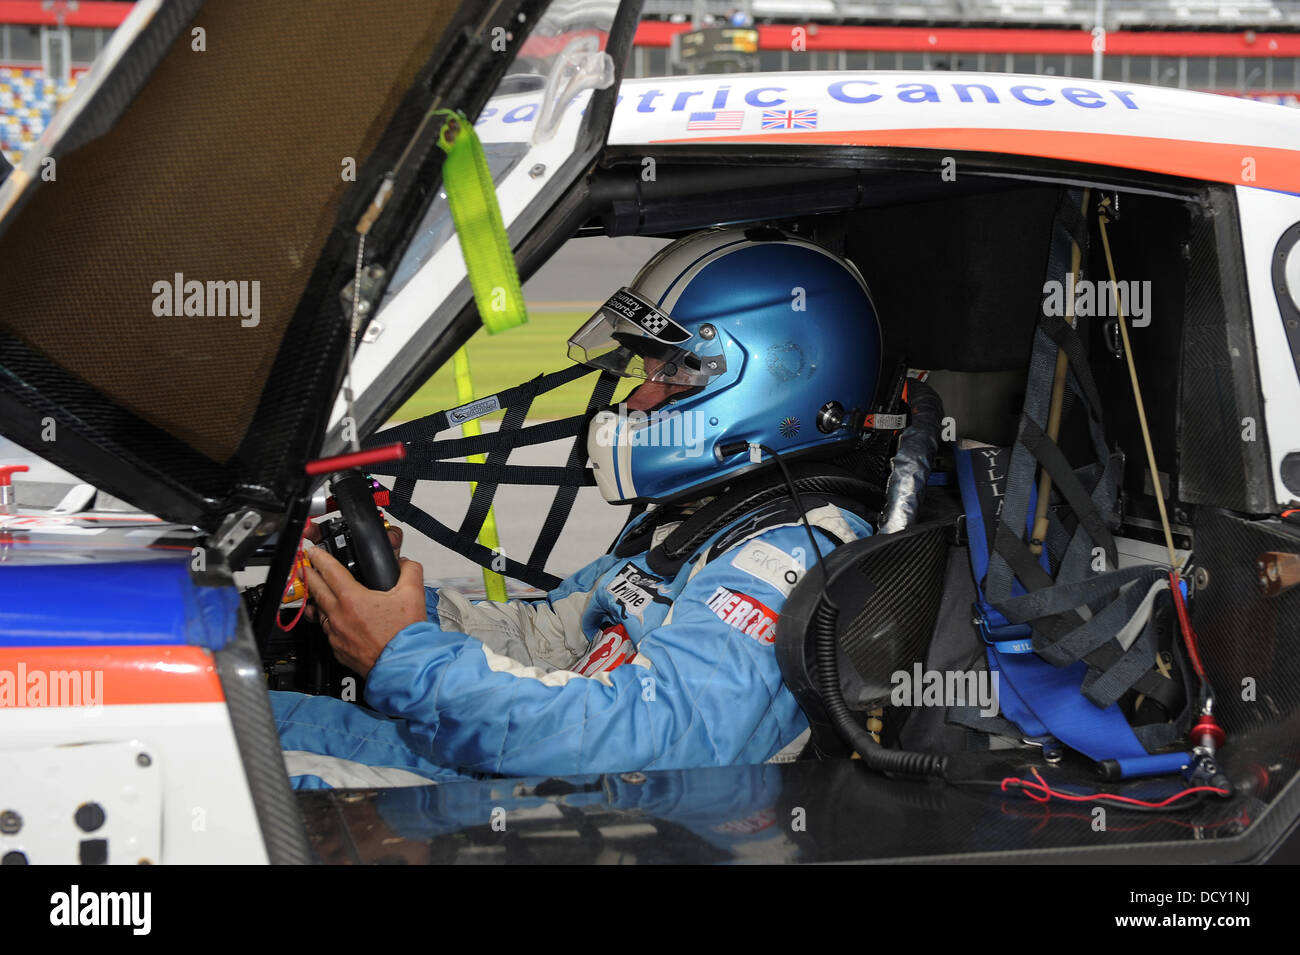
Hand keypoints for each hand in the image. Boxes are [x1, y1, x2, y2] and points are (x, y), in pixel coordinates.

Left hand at [302, 546, 426, 677]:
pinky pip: (328, 631)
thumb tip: (406, 564)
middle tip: (304, 566)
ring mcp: (336, 635)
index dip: (319, 558)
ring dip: (317, 599)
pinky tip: (332, 618)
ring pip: (320, 612)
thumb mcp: (414, 595)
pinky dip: (328, 621)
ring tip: (316, 590)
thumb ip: (410, 572)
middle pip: (316, 590)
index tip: (314, 552)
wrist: (403, 667)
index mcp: (353, 599)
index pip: (330, 572)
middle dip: (309, 574)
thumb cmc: (404, 636)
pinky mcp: (339, 651)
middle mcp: (339, 617)